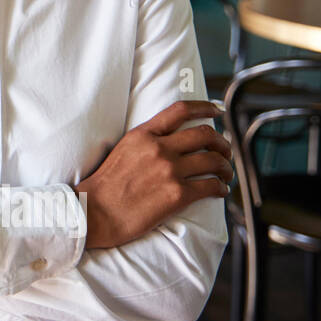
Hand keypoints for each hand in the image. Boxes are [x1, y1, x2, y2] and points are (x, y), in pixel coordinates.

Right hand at [75, 100, 233, 249]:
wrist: (95, 213)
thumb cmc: (105, 186)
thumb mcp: (122, 150)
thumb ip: (146, 141)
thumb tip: (171, 141)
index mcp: (143, 135)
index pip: (180, 110)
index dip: (205, 107)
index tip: (218, 110)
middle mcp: (159, 149)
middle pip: (205, 135)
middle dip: (222, 143)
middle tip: (225, 151)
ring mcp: (169, 171)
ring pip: (213, 161)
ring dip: (225, 167)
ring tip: (225, 174)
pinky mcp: (177, 195)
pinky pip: (211, 186)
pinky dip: (221, 188)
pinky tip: (220, 191)